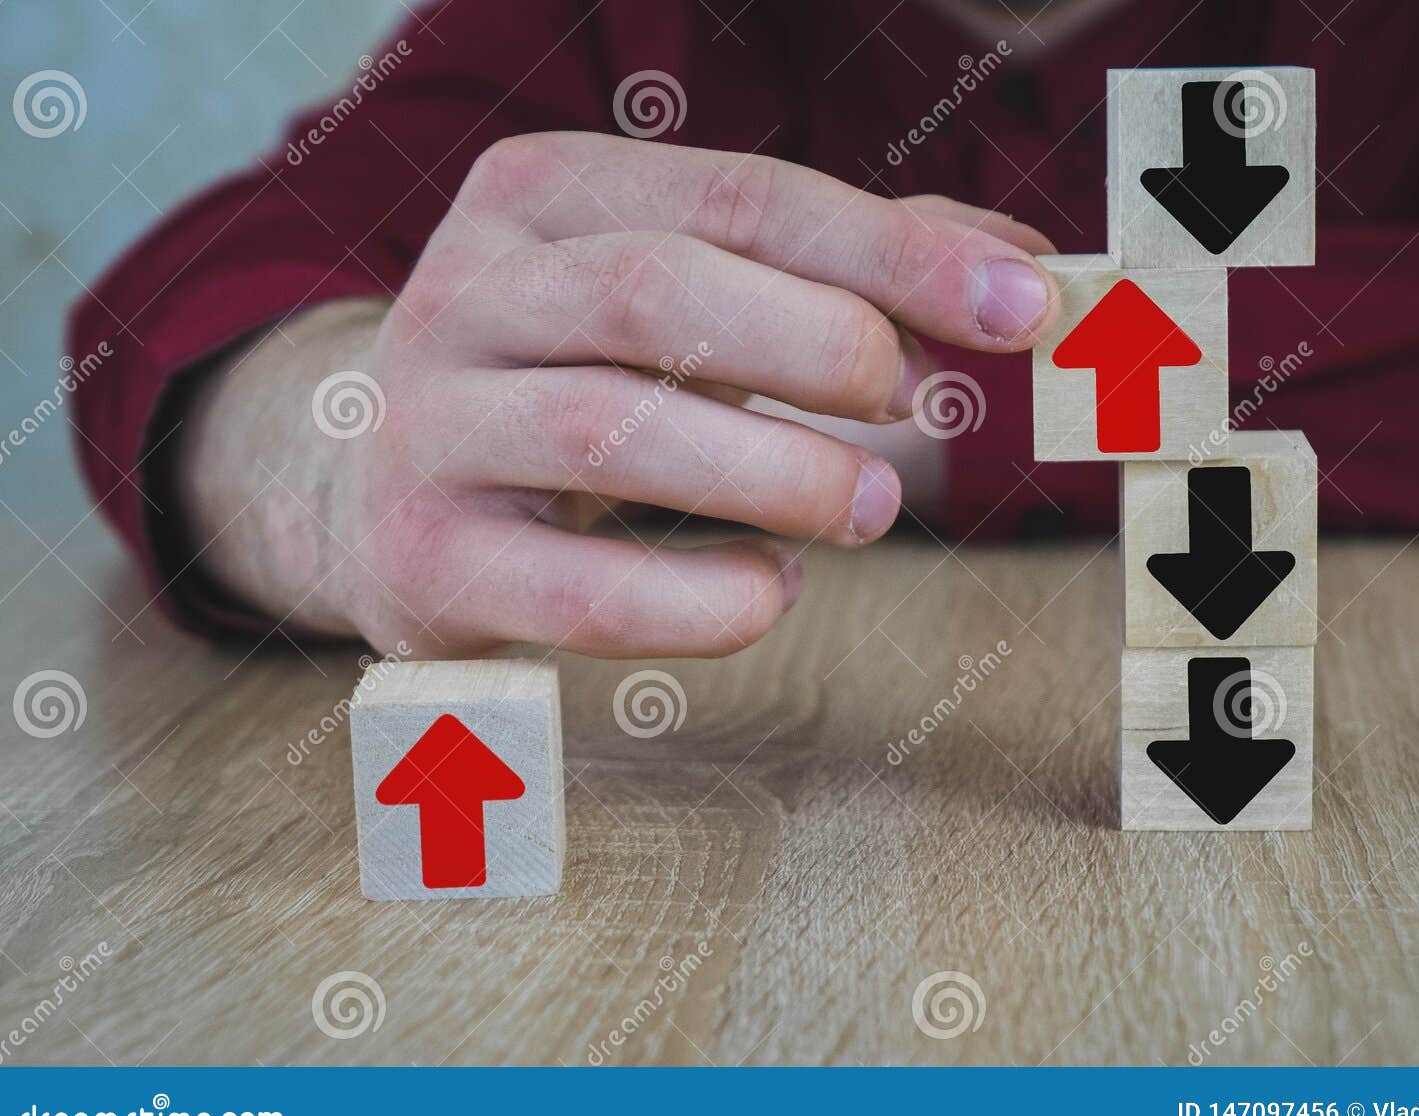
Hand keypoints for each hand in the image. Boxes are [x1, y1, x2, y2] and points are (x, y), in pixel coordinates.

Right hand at [177, 133, 1057, 657]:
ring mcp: (429, 427)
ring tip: (874, 509)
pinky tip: (772, 591)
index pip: (738, 197)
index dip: (894, 250)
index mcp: (543, 194)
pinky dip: (696, 600)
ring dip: (773, 473)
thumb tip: (1021, 268)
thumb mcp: (682, 291)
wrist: (372, 486)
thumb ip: (842, 269)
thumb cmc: (576, 375)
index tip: (1026, 304)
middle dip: (819, 343)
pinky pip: (572, 589)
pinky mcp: (425, 561)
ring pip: (609, 433)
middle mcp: (467, 291)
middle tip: (923, 404)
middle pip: (655, 292)